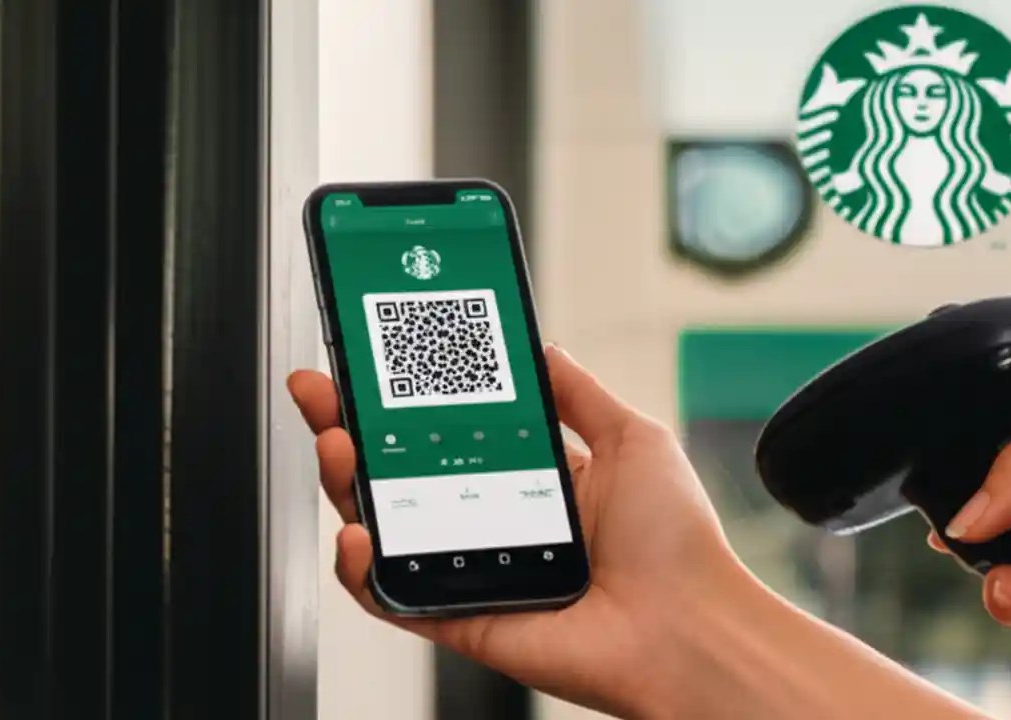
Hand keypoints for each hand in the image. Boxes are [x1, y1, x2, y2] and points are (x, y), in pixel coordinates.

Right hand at [288, 344, 739, 717]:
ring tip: (335, 441)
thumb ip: (578, 392)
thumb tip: (541, 348)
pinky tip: (355, 531)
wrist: (687, 626)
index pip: (444, 429)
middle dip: (349, 426)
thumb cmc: (674, 540)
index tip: (369, 358)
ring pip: (381, 526)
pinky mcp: (458, 618)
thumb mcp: (631, 437)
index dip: (401, 396)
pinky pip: (388, 594)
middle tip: (323, 390)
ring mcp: (468, 569)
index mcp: (527, 478)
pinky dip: (357, 567)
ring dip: (343, 482)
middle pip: (398, 471)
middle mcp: (490, 520)